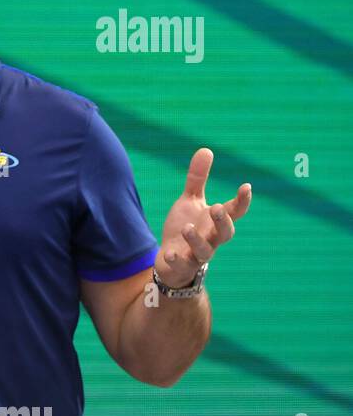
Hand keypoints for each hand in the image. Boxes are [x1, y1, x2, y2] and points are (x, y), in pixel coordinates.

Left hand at [156, 148, 250, 287]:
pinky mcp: (181, 265)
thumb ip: (198, 179)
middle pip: (226, 233)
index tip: (246, 186)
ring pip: (204, 251)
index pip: (235, 211)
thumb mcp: (190, 201)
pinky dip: (176, 259)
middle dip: (223, 221)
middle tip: (217, 207)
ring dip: (196, 240)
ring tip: (187, 228)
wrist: (170, 260)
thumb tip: (206, 149)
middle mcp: (211, 238)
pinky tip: (169, 253)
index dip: (243, 200)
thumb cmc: (186, 227)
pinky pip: (181, 265)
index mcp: (215, 222)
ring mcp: (197, 254)